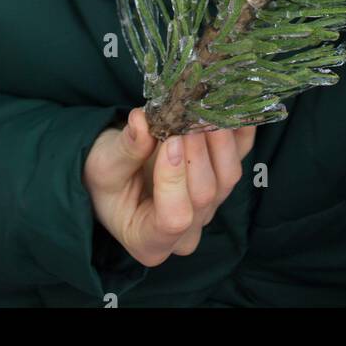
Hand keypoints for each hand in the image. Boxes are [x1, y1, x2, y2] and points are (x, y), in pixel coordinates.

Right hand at [83, 107, 256, 267]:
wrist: (119, 170)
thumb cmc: (107, 178)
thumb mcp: (103, 166)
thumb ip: (125, 149)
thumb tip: (142, 121)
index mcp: (149, 240)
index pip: (174, 218)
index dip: (175, 179)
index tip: (169, 141)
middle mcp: (186, 232)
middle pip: (204, 195)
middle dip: (197, 151)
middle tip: (186, 114)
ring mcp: (210, 208)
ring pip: (228, 176)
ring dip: (218, 139)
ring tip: (202, 107)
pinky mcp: (223, 179)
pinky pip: (242, 156)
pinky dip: (240, 131)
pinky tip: (230, 105)